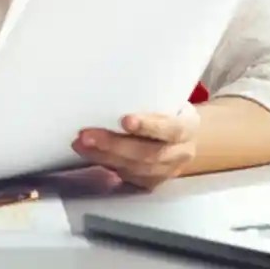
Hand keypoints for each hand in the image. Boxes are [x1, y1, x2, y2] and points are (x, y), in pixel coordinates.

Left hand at [72, 103, 199, 190]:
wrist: (184, 138)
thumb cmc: (169, 111)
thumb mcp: (168, 100)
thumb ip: (148, 99)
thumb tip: (110, 86)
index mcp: (187, 127)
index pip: (170, 129)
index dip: (148, 126)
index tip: (125, 120)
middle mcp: (181, 153)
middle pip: (148, 154)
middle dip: (114, 145)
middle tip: (87, 136)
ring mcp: (168, 171)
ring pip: (136, 170)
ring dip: (104, 157)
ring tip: (81, 145)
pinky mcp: (153, 183)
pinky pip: (130, 179)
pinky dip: (107, 167)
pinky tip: (91, 156)